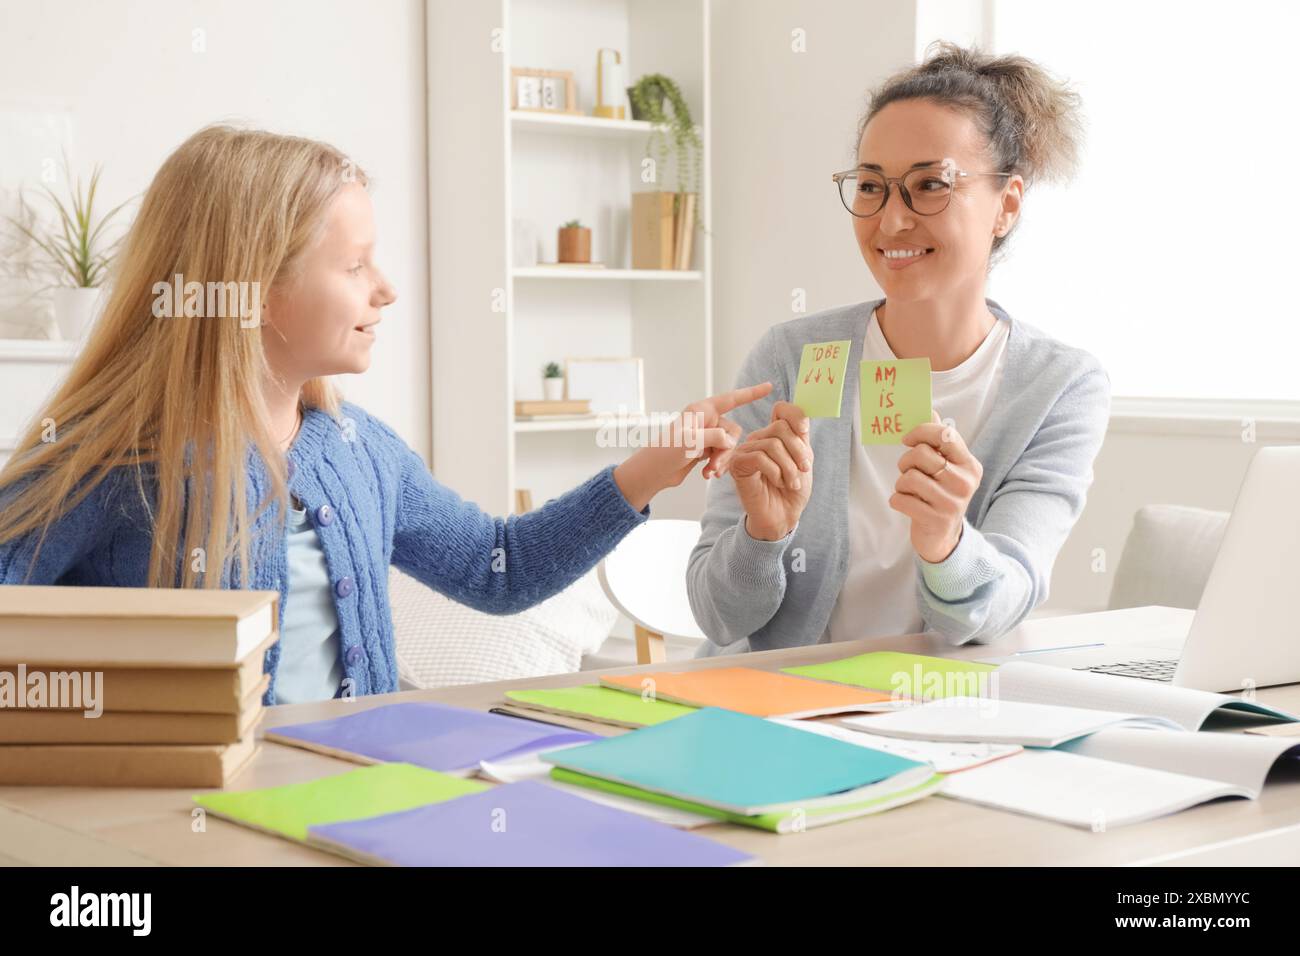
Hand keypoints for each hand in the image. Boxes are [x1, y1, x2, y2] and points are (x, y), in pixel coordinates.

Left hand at [612, 382, 773, 510]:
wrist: (653, 472)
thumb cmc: (666, 452)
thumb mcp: (691, 441)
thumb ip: (715, 437)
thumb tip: (731, 440)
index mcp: (702, 410)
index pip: (732, 398)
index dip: (752, 393)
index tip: (769, 386)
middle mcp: (705, 420)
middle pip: (733, 431)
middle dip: (727, 450)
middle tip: (714, 466)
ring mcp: (705, 435)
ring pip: (729, 446)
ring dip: (722, 461)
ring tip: (709, 473)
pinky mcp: (704, 449)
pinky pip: (722, 456)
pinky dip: (717, 466)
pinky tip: (706, 475)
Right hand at [729, 400, 814, 540]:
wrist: (783, 516)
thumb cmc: (792, 490)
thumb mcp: (803, 460)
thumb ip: (801, 437)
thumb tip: (804, 415)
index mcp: (775, 435)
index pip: (781, 409)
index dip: (795, 415)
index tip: (805, 431)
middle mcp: (759, 439)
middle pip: (780, 428)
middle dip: (798, 450)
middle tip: (804, 469)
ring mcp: (746, 450)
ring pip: (772, 444)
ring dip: (789, 467)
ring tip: (791, 483)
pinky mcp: (738, 464)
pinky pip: (760, 458)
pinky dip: (775, 472)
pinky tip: (777, 483)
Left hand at [890, 410, 983, 562]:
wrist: (944, 537)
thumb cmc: (940, 494)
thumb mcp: (946, 468)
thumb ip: (938, 441)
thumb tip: (928, 410)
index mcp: (970, 465)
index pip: (945, 434)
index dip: (921, 432)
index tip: (908, 439)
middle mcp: (964, 482)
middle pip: (922, 454)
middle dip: (906, 461)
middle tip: (907, 470)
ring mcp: (951, 503)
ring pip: (909, 477)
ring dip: (901, 483)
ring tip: (908, 490)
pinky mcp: (935, 520)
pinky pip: (901, 499)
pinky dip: (897, 500)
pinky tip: (907, 504)